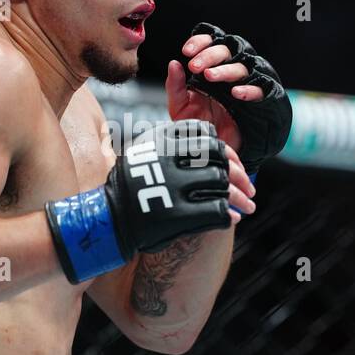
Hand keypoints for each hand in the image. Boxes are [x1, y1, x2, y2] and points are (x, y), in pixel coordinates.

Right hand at [45, 121, 241, 283]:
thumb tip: (220, 148)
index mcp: (160, 139)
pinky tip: (230, 218)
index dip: (225, 149)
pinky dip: (227, 214)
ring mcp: (171, 186)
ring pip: (220, 183)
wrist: (107, 220)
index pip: (206, 134)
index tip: (231, 163)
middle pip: (218, 157)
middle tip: (248, 187)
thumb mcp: (146, 153)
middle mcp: (166, 158)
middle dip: (238, 173)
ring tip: (246, 206)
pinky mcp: (176, 214)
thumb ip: (175, 147)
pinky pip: (215, 210)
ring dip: (238, 196)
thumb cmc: (130, 187)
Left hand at [169, 24, 292, 175]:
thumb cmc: (198, 127)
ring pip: (241, 67)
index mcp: (210, 69)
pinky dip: (249, 89)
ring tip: (210, 77)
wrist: (213, 151)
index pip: (209, 45)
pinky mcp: (255, 102)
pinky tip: (236, 93)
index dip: (200, 43)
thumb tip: (174, 63)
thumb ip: (175, 87)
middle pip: (226, 50)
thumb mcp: (180, 108)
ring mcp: (243, 85)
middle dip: (210, 55)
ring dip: (226, 69)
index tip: (187, 51)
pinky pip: (259, 90)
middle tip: (196, 67)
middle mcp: (227, 73)